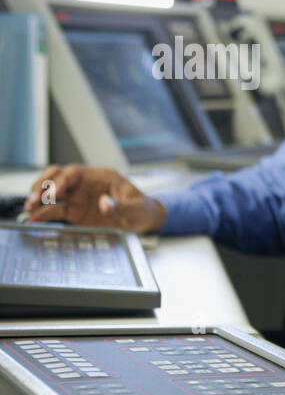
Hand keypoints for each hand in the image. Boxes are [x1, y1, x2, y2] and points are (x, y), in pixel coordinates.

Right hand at [23, 165, 165, 233]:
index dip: (61, 181)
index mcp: (100, 177)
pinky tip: (33, 219)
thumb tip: (104, 204)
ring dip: (38, 197)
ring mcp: (78, 198)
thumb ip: (122, 206)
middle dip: (42, 186)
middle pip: (56, 177)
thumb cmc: (143, 210)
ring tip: (29, 208)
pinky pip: (55, 211)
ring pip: (51, 191)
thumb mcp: (137, 209)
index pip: (74, 173)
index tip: (54, 193)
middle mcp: (85, 184)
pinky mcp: (75, 212)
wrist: (145, 222)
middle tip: (34, 200)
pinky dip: (43, 214)